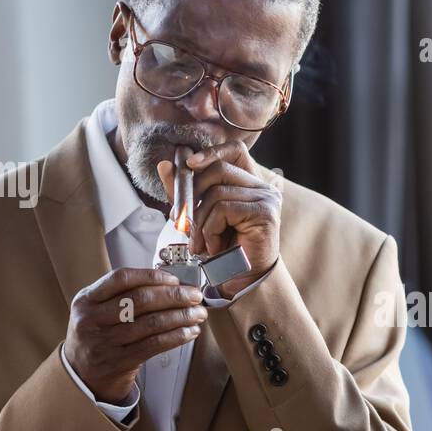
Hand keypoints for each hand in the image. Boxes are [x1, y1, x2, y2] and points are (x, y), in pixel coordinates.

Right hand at [64, 267, 206, 403]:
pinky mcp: (119, 362)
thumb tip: (170, 285)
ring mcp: (104, 342)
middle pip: (140, 300)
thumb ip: (123, 296)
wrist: (81, 375)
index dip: (151, 276)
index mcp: (87, 299)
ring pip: (151, 323)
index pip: (121, 279)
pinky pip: (154, 345)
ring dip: (181, 317)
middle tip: (194, 296)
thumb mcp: (96, 310)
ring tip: (197, 314)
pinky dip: (177, 336)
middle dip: (174, 296)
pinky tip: (190, 332)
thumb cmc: (97, 336)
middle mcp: (92, 319)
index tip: (174, 279)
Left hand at [157, 140, 281, 297]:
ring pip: (217, 193)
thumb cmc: (224, 249)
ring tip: (200, 243)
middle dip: (192, 193)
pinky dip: (210, 229)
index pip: (235, 150)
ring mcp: (266, 199)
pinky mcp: (264, 213)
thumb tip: (165, 165)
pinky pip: (224, 209)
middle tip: (180, 220)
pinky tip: (214, 246)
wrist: (242, 280)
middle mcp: (262, 187)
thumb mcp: (198, 216)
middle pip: (219, 169)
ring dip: (200, 221)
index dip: (212, 151)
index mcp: (249, 183)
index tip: (190, 163)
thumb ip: (183, 191)